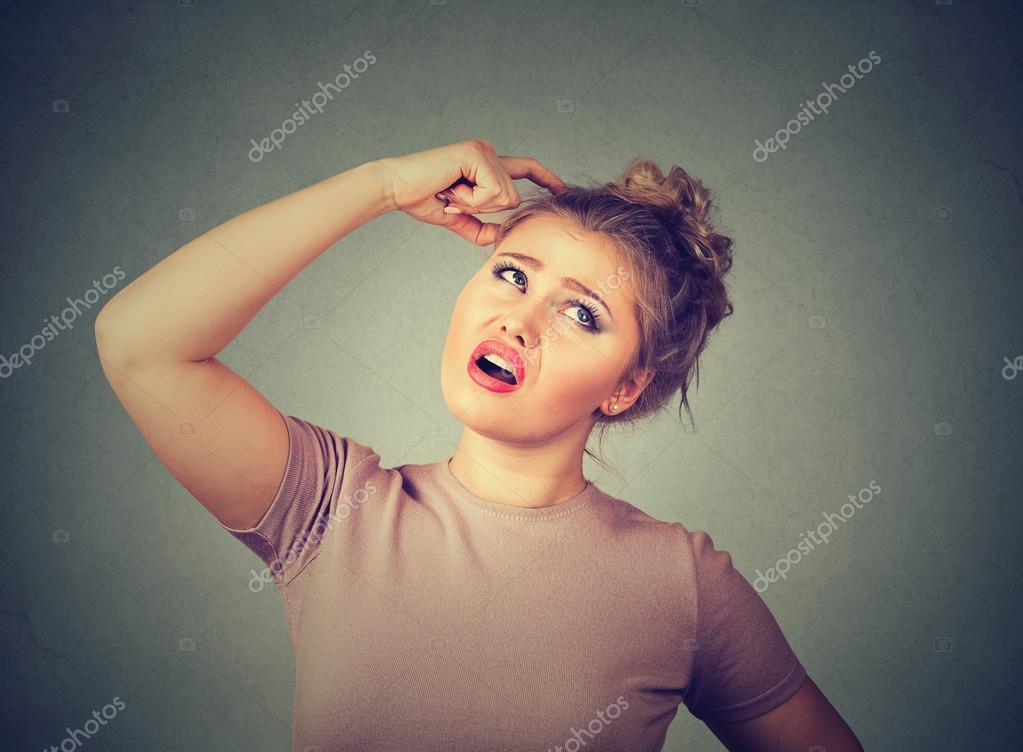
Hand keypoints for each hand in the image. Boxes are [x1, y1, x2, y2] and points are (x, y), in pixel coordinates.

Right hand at [375, 140, 566, 245]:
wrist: (397, 190)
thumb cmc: (423, 200)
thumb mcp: (459, 218)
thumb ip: (481, 227)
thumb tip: (501, 238)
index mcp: (486, 164)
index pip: (525, 168)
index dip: (545, 178)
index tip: (561, 190)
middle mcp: (488, 153)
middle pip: (512, 197)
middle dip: (485, 210)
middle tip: (453, 200)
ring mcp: (483, 151)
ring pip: (504, 196)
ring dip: (475, 205)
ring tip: (450, 193)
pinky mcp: (476, 153)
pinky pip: (491, 192)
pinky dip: (471, 200)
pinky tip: (451, 189)